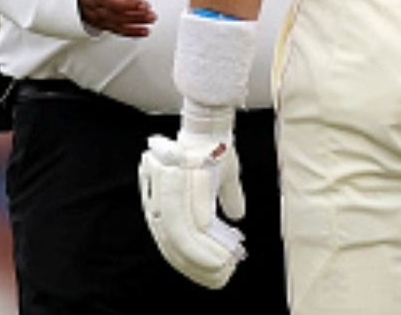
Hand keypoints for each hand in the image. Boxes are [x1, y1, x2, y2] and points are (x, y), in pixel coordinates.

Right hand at [75, 0, 155, 36]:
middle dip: (129, 5)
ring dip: (133, 19)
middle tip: (146, 5)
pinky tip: (144, 30)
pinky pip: (115, 28)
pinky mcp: (100, 20)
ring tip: (151, 17)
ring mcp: (96, 9)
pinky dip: (130, 31)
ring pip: (114, 17)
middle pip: (111, 2)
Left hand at [139, 103, 244, 289]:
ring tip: (225, 265)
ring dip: (205, 258)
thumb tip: (237, 216)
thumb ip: (226, 198)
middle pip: (173, 247)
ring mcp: (174, 193)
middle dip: (198, 267)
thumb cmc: (215, 147)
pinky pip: (195, 224)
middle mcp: (162, 200)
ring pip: (183, 240)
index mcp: (165, 202)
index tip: (211, 276)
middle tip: (221, 276)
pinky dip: (207, 243)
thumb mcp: (222, 179)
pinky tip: (222, 253)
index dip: (190, 264)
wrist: (213, 124)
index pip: (169, 244)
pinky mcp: (189, 186)